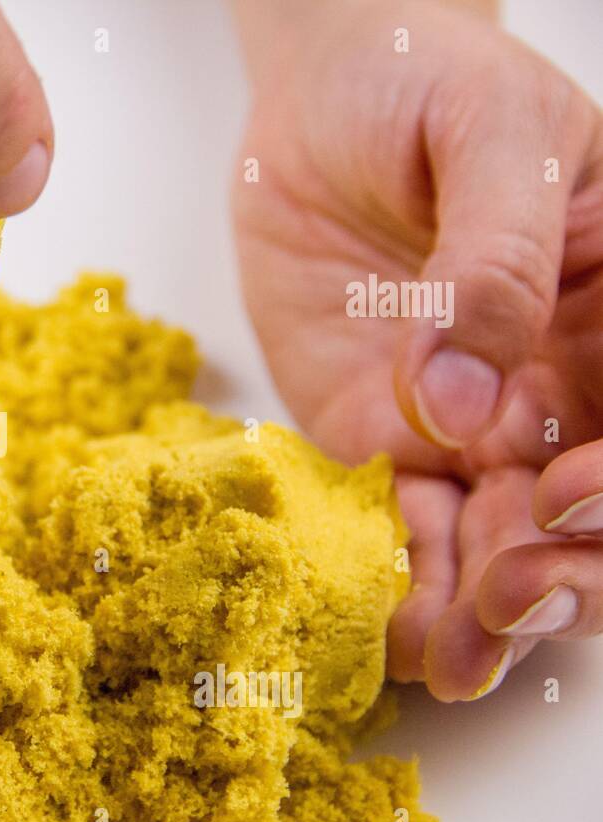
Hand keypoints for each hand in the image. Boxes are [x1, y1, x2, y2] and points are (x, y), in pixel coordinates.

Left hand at [231, 0, 602, 699]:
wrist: (324, 98)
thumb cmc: (428, 86)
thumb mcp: (489, 138)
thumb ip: (492, 262)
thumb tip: (461, 395)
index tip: (552, 493)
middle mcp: (559, 389)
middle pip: (590, 519)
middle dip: (563, 575)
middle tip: (506, 595)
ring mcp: (466, 425)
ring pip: (498, 546)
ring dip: (483, 612)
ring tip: (449, 657)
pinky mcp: (377, 436)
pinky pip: (396, 523)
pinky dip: (396, 578)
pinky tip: (386, 623)